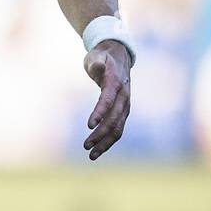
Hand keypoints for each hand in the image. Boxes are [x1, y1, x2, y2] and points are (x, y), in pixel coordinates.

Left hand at [82, 40, 130, 159]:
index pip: (108, 99)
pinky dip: (109, 140)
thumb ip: (96, 62)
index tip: (89, 125)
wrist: (119, 56)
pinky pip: (118, 128)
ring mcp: (125, 104)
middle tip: (85, 146)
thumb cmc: (103, 57)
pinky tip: (98, 149)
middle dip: (100, 134)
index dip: (100, 112)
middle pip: (114, 119)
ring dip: (105, 142)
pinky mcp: (123, 111)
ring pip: (118, 127)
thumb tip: (96, 67)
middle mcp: (123, 96)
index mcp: (116, 81)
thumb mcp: (98, 56)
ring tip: (91, 155)